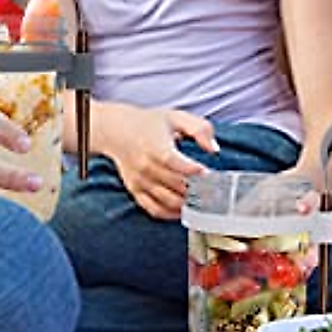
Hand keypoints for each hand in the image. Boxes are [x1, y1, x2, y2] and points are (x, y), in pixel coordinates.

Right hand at [99, 104, 216, 219]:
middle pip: (176, 185)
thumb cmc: (150, 123)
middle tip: (213, 191)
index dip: (194, 171)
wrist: (117, 130)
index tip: (210, 174)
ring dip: (187, 204)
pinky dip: (171, 214)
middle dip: (197, 190)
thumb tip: (214, 149)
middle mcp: (146, 166)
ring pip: (168, 200)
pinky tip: (183, 210)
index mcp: (156, 147)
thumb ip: (199, 129)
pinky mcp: (136, 191)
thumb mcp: (176, 118)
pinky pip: (154, 209)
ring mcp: (140, 181)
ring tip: (202, 201)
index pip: (176, 163)